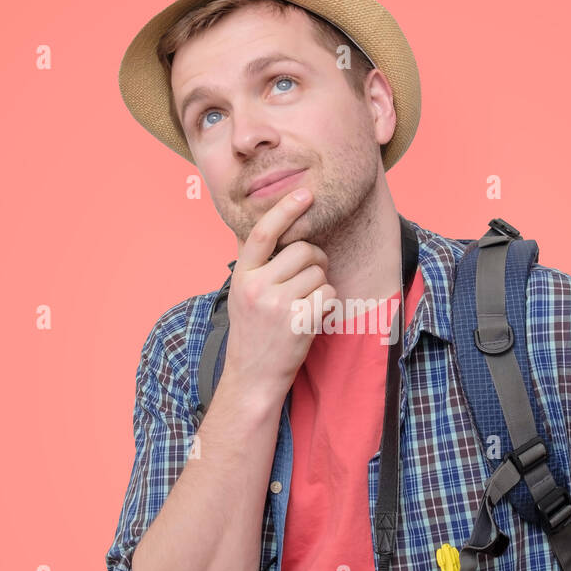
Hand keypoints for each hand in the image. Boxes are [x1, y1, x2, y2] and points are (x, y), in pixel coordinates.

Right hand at [221, 188, 335, 406]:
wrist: (253, 377)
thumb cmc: (254, 332)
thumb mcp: (243, 294)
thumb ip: (255, 264)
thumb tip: (271, 226)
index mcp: (243, 276)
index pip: (262, 233)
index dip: (285, 210)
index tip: (304, 193)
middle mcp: (257, 287)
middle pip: (302, 250)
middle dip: (316, 258)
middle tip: (312, 274)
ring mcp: (278, 305)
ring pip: (319, 272)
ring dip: (321, 285)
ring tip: (306, 303)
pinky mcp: (299, 322)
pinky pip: (328, 294)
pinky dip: (327, 303)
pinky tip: (313, 316)